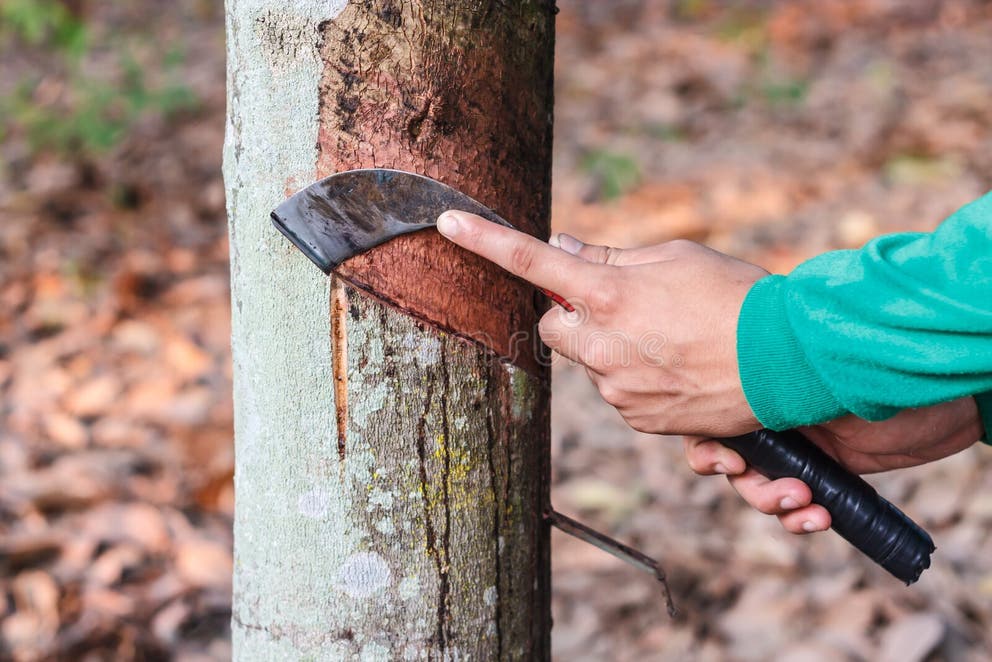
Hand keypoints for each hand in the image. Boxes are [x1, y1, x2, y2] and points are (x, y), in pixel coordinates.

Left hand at [437, 211, 767, 435]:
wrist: (790, 362)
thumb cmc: (738, 297)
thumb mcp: (676, 258)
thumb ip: (611, 257)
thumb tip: (566, 248)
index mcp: (609, 293)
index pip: (532, 262)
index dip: (485, 241)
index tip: (447, 222)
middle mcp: (603, 344)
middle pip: (551, 328)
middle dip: (571, 316)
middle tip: (618, 305)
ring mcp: (618, 388)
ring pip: (588, 361)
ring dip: (610, 347)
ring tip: (670, 339)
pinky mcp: (638, 418)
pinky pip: (617, 392)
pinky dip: (633, 378)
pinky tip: (676, 367)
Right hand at [684, 396, 983, 532]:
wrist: (951, 400)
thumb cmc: (890, 366)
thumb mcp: (829, 365)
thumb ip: (785, 373)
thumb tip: (745, 383)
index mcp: (761, 380)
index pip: (712, 413)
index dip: (707, 443)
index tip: (728, 461)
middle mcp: (772, 413)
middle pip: (727, 456)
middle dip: (744, 480)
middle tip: (772, 487)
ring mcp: (798, 446)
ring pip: (758, 486)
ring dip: (772, 503)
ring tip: (807, 505)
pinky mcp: (825, 475)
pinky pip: (795, 506)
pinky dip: (799, 518)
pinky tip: (818, 518)